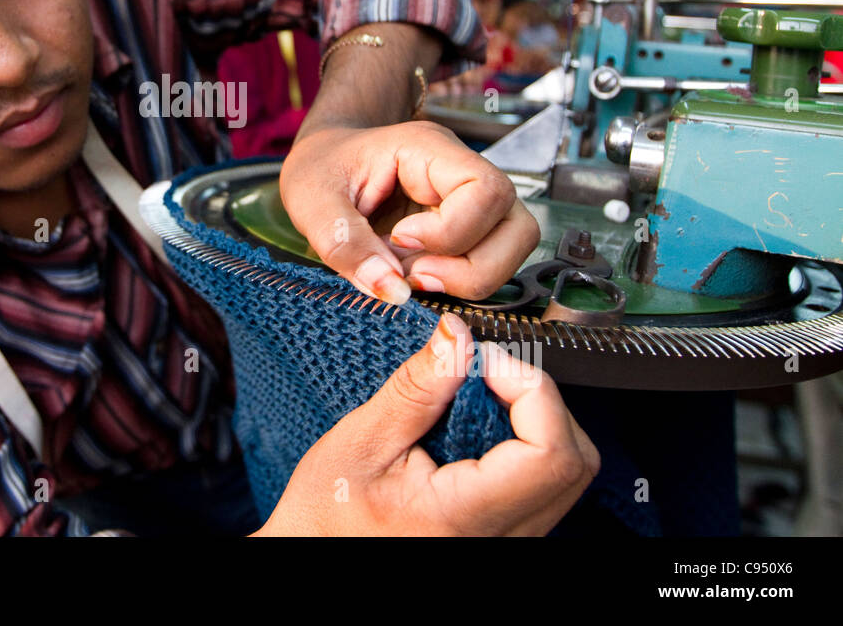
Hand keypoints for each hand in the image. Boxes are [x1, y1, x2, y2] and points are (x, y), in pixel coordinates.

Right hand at [252, 313, 599, 535]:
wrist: (315, 554)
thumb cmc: (326, 517)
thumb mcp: (361, 442)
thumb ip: (417, 389)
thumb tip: (456, 336)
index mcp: (465, 516)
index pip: (551, 452)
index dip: (530, 389)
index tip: (486, 362)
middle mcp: (501, 537)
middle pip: (574, 460)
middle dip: (537, 399)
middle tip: (482, 375)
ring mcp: (509, 539)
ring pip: (567, 472)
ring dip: (532, 420)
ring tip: (472, 402)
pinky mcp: (507, 532)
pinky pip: (545, 483)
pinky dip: (522, 442)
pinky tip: (472, 430)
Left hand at [279, 119, 539, 301]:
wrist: (325, 163)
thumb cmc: (322, 169)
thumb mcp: (312, 200)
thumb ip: (344, 243)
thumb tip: (391, 291)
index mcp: (429, 149)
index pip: (484, 190)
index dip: (449, 232)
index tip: (398, 241)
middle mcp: (463, 173)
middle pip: (517, 226)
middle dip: (471, 268)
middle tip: (413, 274)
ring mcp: (473, 203)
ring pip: (514, 247)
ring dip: (471, 278)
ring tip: (415, 276)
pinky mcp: (469, 229)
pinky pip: (492, 261)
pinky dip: (461, 281)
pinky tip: (418, 276)